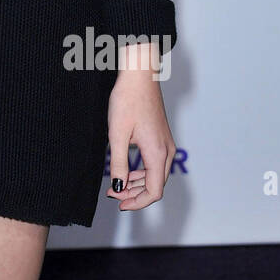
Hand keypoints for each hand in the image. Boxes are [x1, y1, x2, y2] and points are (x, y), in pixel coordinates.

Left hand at [106, 42, 174, 210]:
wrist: (139, 76)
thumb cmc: (127, 101)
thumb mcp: (117, 134)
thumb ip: (119, 164)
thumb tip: (119, 186)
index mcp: (158, 153)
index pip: (154, 191)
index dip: (137, 202)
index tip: (120, 203)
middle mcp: (166, 151)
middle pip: (156, 185)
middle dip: (135, 193)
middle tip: (113, 193)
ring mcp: (166, 144)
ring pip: (156, 174)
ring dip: (137, 183)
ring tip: (117, 184)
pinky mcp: (161, 137)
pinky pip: (155, 163)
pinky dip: (141, 171)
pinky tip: (126, 170)